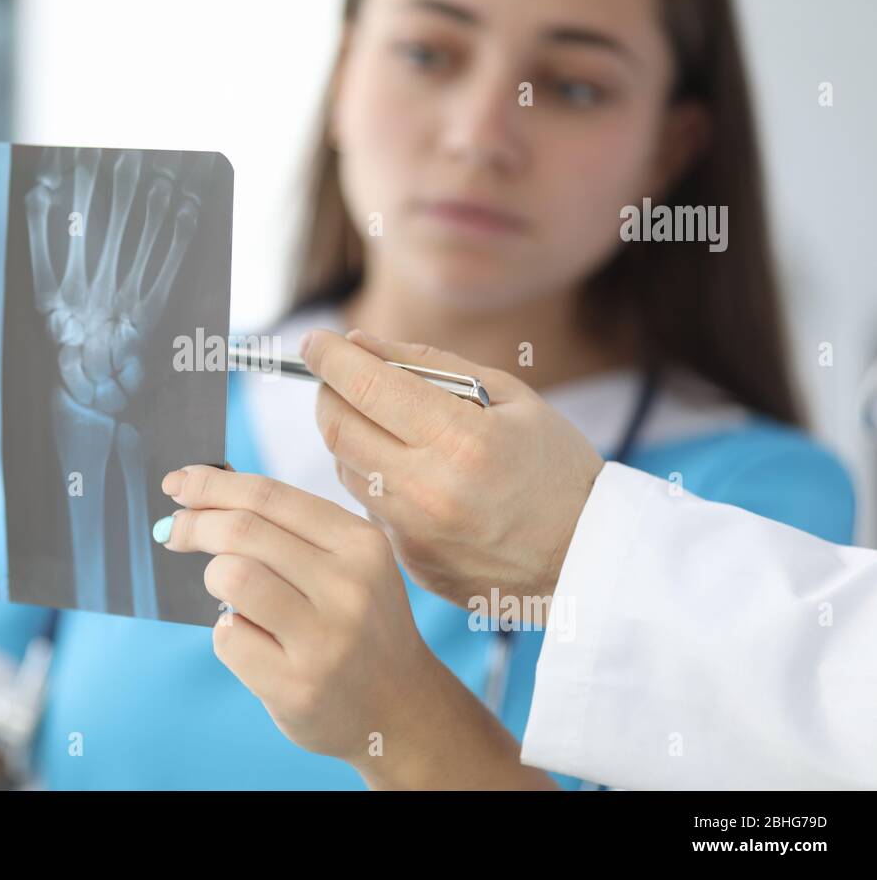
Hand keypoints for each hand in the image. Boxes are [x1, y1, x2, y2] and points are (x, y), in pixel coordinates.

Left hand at [155, 463, 444, 768]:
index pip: (269, 495)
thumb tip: (210, 486)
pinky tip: (255, 643)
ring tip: (228, 593)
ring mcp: (325, 640)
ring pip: (231, 577)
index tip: (178, 483)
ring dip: (214, 578)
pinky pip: (228, 637)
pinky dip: (228, 633)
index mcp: (361, 544)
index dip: (212, 484)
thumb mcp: (347, 565)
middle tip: (172, 531)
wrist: (401, 708)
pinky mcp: (297, 687)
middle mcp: (349, 587)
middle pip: (241, 530)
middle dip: (193, 524)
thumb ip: (289, 528)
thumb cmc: (359, 626)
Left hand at [301, 328, 604, 614]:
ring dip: (347, 435)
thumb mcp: (511, 396)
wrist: (587, 557)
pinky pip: (367, 507)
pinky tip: (408, 473)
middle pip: (338, 428)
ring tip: (380, 423)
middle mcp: (429, 490)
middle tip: (336, 377)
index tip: (315, 340)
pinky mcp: (408, 561)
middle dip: (327, 392)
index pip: (365, 386)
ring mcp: (414, 532)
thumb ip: (430, 365)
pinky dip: (373, 479)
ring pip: (344, 468)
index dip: (329, 356)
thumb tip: (359, 343)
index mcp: (463, 440)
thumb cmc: (555, 466)